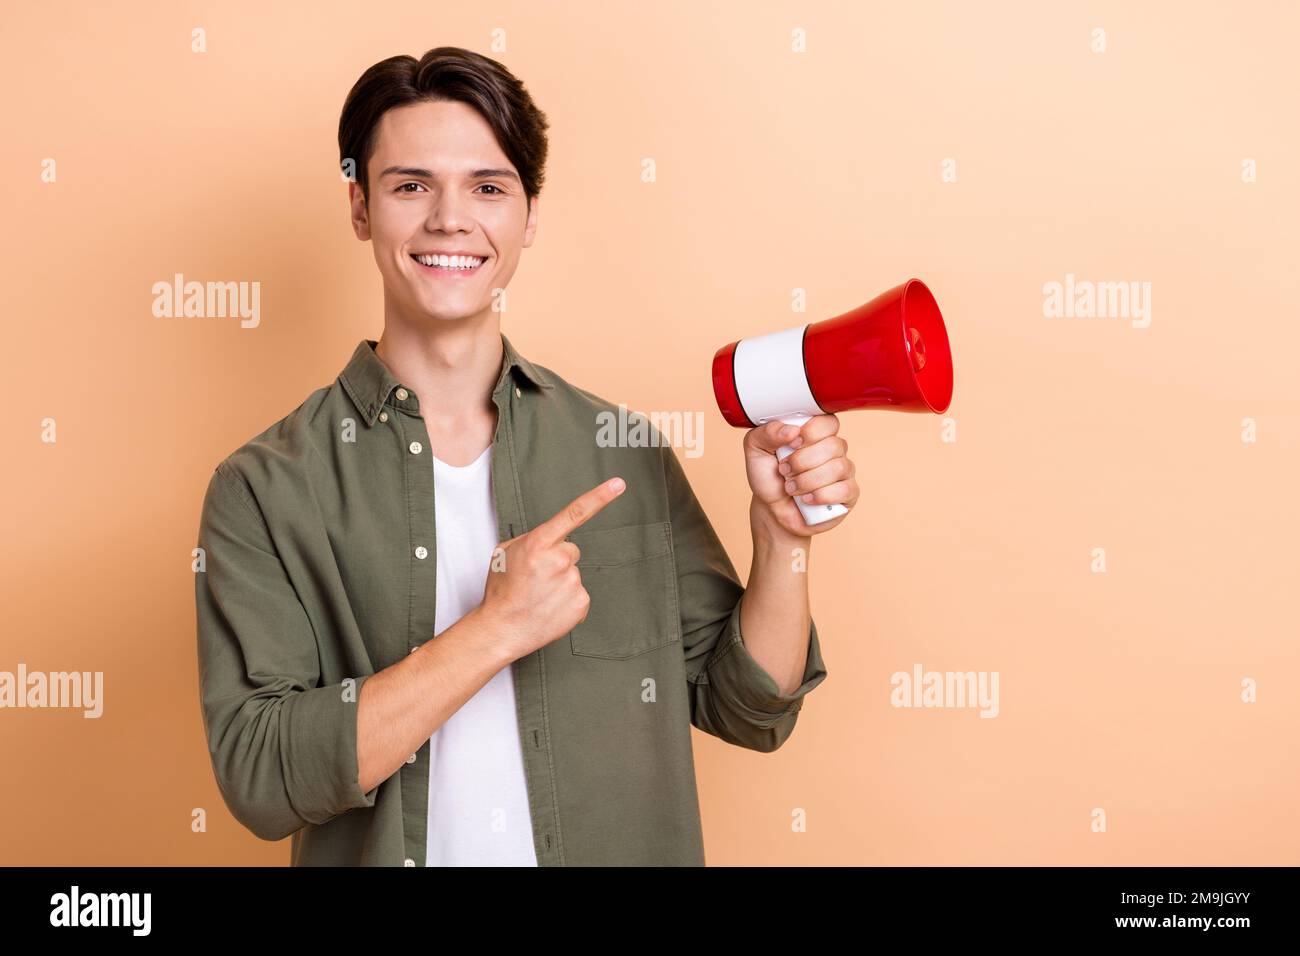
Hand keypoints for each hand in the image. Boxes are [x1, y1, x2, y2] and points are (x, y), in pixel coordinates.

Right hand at [477, 476, 625, 659]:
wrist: (501, 629)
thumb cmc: (502, 590)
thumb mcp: (505, 552)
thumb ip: (532, 538)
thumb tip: (550, 539)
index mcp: (539, 543)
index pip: (574, 513)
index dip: (599, 496)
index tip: (619, 484)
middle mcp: (560, 560)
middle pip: (571, 550)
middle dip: (557, 560)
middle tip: (536, 578)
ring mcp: (572, 583)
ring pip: (573, 573)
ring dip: (560, 581)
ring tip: (539, 595)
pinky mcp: (581, 603)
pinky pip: (578, 594)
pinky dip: (566, 600)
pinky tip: (549, 606)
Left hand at [744, 415, 857, 538]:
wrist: (771, 509)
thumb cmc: (768, 476)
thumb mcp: (756, 450)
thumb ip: (767, 433)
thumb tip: (791, 430)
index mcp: (815, 432)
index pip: (828, 421)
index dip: (810, 432)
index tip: (792, 443)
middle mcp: (833, 448)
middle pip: (833, 445)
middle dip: (802, 461)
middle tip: (784, 470)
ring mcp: (844, 470)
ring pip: (838, 468)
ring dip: (807, 481)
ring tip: (791, 488)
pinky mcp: (849, 493)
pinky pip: (845, 490)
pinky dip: (821, 496)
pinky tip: (807, 499)